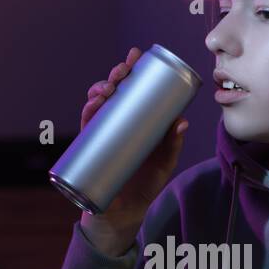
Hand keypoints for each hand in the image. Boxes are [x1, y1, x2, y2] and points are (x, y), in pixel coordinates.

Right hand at [79, 46, 188, 254]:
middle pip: (113, 92)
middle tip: (123, 69)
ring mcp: (103, 135)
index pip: (132, 89)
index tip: (136, 55)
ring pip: (97, 104)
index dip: (132, 70)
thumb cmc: (146, 186)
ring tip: (109, 87)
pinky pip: (87, 126)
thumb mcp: (165, 164)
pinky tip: (94, 104)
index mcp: (136, 121)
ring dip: (100, 89)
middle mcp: (118, 124)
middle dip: (116, 75)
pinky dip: (88, 112)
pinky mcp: (91, 148)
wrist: (124, 213)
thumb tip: (182, 122)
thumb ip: (173, 145)